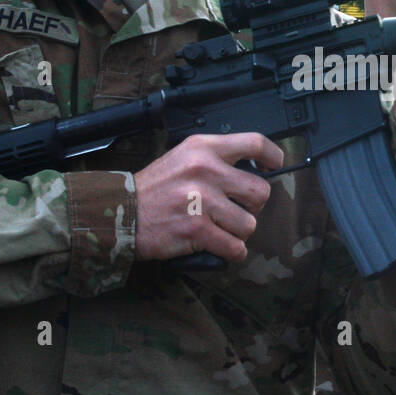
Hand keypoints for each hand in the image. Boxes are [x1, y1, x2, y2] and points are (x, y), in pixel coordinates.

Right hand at [133, 133, 283, 262]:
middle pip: (260, 191)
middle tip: (238, 209)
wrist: (121, 211)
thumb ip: (216, 159)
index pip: (254, 142)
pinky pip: (235, 247)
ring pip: (249, 224)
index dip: (273, 156)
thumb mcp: (183, 158)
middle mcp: (206, 170)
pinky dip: (231, 252)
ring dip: (238, 232)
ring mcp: (202, 201)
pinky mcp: (197, 230)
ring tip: (220, 228)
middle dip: (254, 206)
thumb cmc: (155, 188)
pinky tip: (218, 246)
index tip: (274, 165)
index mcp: (203, 148)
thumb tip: (254, 172)